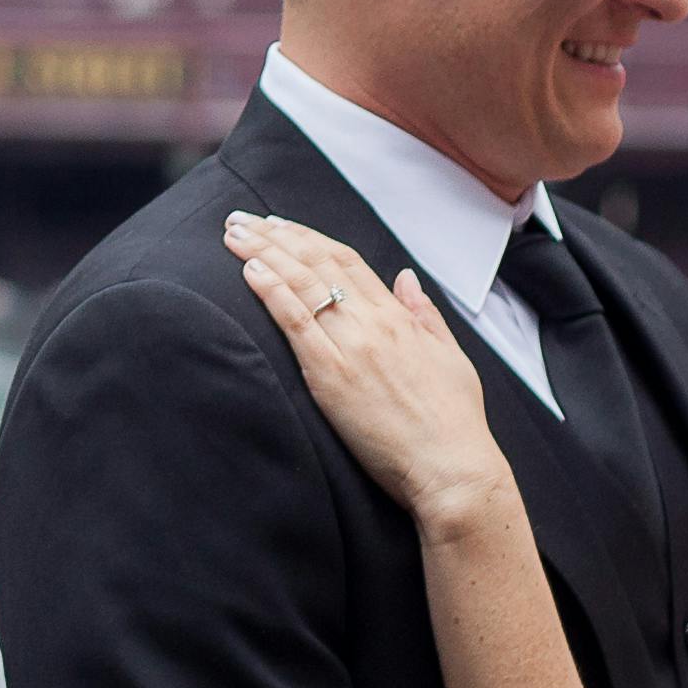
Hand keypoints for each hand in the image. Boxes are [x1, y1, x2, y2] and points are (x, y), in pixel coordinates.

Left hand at [221, 213, 516, 527]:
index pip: (346, 261)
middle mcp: (373, 323)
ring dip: (262, 253)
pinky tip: (249, 271)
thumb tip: (407, 278)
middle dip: (275, 235)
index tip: (279, 224)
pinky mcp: (331, 377)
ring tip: (232, 234)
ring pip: (301, 284)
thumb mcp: (450, 357)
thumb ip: (424, 314)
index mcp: (398, 318)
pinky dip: (271, 292)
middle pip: (316, 262)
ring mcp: (351, 347)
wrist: (453, 468)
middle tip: (241, 218)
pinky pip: (295, 323)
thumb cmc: (454, 423)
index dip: (308, 238)